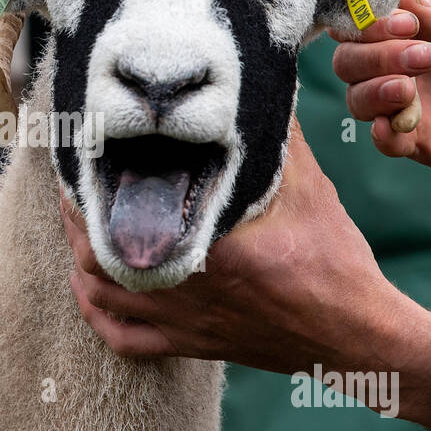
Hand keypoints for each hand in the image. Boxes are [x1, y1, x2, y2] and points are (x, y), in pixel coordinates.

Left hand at [61, 121, 430, 427]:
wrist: (354, 332)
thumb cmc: (333, 258)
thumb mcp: (308, 186)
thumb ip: (278, 138)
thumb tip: (260, 85)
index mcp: (206, 245)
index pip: (125, 211)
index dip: (95, 185)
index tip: (88, 158)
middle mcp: (183, 287)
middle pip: (96, 253)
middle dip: (79, 218)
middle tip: (77, 187)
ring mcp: (181, 322)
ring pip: (101, 295)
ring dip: (80, 260)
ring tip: (81, 226)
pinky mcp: (189, 345)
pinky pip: (123, 339)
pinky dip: (97, 314)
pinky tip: (92, 290)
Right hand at [331, 0, 430, 220]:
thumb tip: (406, 6)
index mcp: (407, 26)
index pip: (361, 19)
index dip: (371, 21)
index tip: (406, 24)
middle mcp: (392, 63)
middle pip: (347, 59)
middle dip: (375, 56)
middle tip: (425, 57)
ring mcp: (399, 102)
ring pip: (356, 97)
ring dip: (374, 91)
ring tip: (409, 88)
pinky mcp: (412, 138)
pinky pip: (381, 139)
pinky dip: (382, 133)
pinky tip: (395, 126)